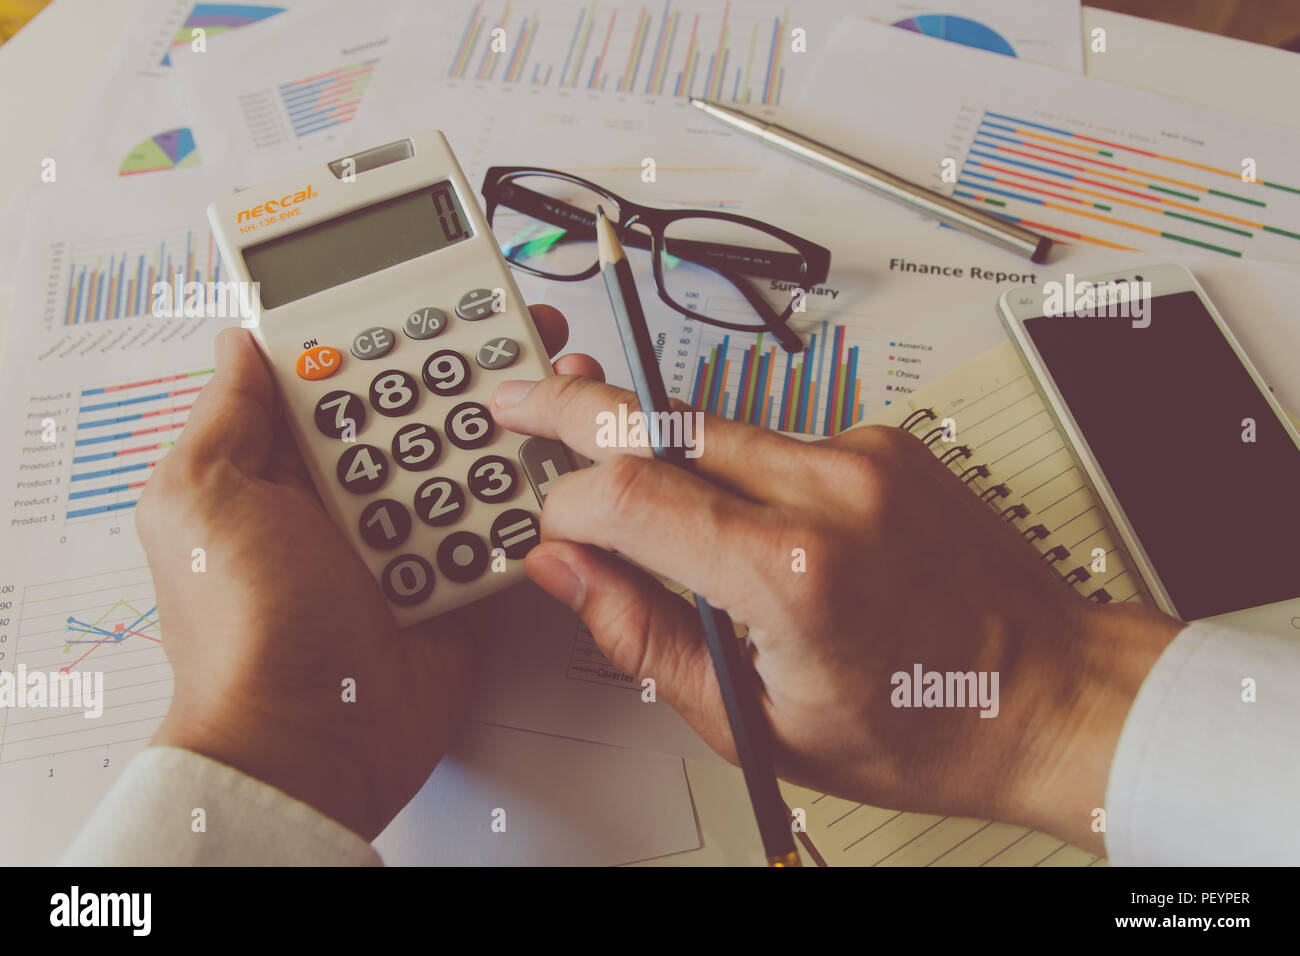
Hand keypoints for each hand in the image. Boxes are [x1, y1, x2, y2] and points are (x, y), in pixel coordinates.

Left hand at [138, 306, 600, 839]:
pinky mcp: (452, 580)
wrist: (309, 738)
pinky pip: (497, 526)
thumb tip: (238, 343)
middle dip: (469, 370)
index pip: (340, 377)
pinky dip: (525, 501)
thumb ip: (227, 417)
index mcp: (284, 468)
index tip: (436, 294)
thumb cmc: (243, 627)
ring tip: (558, 388)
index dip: (386, 332)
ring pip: (466, 460)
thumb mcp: (201, 500)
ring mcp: (402, 538)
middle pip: (418, 410)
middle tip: (520, 331)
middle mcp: (346, 497)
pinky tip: (556, 464)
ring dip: (511, 427)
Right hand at [489, 375, 1182, 854]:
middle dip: (574, 406)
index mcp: (792, 573)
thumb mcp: (755, 720)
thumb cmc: (922, 726)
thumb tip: (568, 570)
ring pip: (714, 427)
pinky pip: (774, 441)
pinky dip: (737, 471)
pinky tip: (750, 525)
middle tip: (520, 397)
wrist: (1048, 694)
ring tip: (629, 481)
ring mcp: (862, 455)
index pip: (628, 493)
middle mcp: (830, 490)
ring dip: (660, 450)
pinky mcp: (883, 442)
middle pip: (660, 421)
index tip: (554, 528)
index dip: (566, 504)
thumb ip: (640, 634)